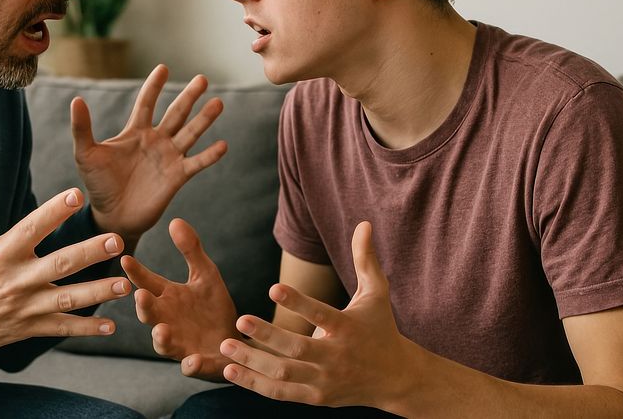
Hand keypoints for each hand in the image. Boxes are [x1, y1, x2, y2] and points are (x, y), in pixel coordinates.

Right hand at [0, 154, 130, 359]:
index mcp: (1, 253)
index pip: (32, 228)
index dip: (54, 211)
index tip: (77, 194)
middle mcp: (16, 280)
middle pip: (60, 265)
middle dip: (90, 253)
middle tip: (117, 240)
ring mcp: (25, 307)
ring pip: (68, 299)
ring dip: (98, 292)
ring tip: (126, 284)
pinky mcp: (28, 328)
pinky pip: (61, 328)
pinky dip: (86, 328)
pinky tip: (111, 325)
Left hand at [71, 65, 226, 243]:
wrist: (111, 216)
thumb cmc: (97, 185)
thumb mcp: (85, 154)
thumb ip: (82, 128)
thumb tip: (76, 100)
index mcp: (135, 132)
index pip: (147, 103)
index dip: (154, 86)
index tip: (163, 68)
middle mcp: (156, 141)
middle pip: (176, 113)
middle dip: (189, 96)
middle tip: (202, 78)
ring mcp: (169, 158)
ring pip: (190, 133)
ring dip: (204, 119)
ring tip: (218, 103)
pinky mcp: (177, 177)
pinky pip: (197, 163)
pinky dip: (210, 155)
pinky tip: (223, 144)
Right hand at [121, 218, 239, 380]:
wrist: (236, 340)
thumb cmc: (212, 307)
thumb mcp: (206, 274)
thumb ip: (191, 249)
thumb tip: (175, 220)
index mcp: (168, 298)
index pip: (147, 283)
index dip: (137, 272)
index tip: (126, 258)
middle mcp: (167, 321)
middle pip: (149, 314)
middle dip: (144, 306)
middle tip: (140, 295)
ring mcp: (180, 344)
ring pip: (163, 343)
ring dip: (161, 338)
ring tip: (162, 330)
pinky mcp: (198, 363)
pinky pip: (191, 367)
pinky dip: (191, 366)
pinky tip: (192, 361)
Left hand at [219, 222, 411, 409]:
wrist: (396, 379)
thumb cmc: (381, 328)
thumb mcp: (377, 293)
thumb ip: (365, 259)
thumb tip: (363, 223)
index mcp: (348, 329)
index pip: (321, 314)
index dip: (297, 302)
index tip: (273, 287)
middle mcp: (336, 357)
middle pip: (297, 349)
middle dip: (267, 335)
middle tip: (240, 320)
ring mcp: (325, 381)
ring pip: (284, 374)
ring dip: (253, 361)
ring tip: (226, 344)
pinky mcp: (316, 398)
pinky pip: (281, 393)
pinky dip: (255, 383)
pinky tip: (231, 369)